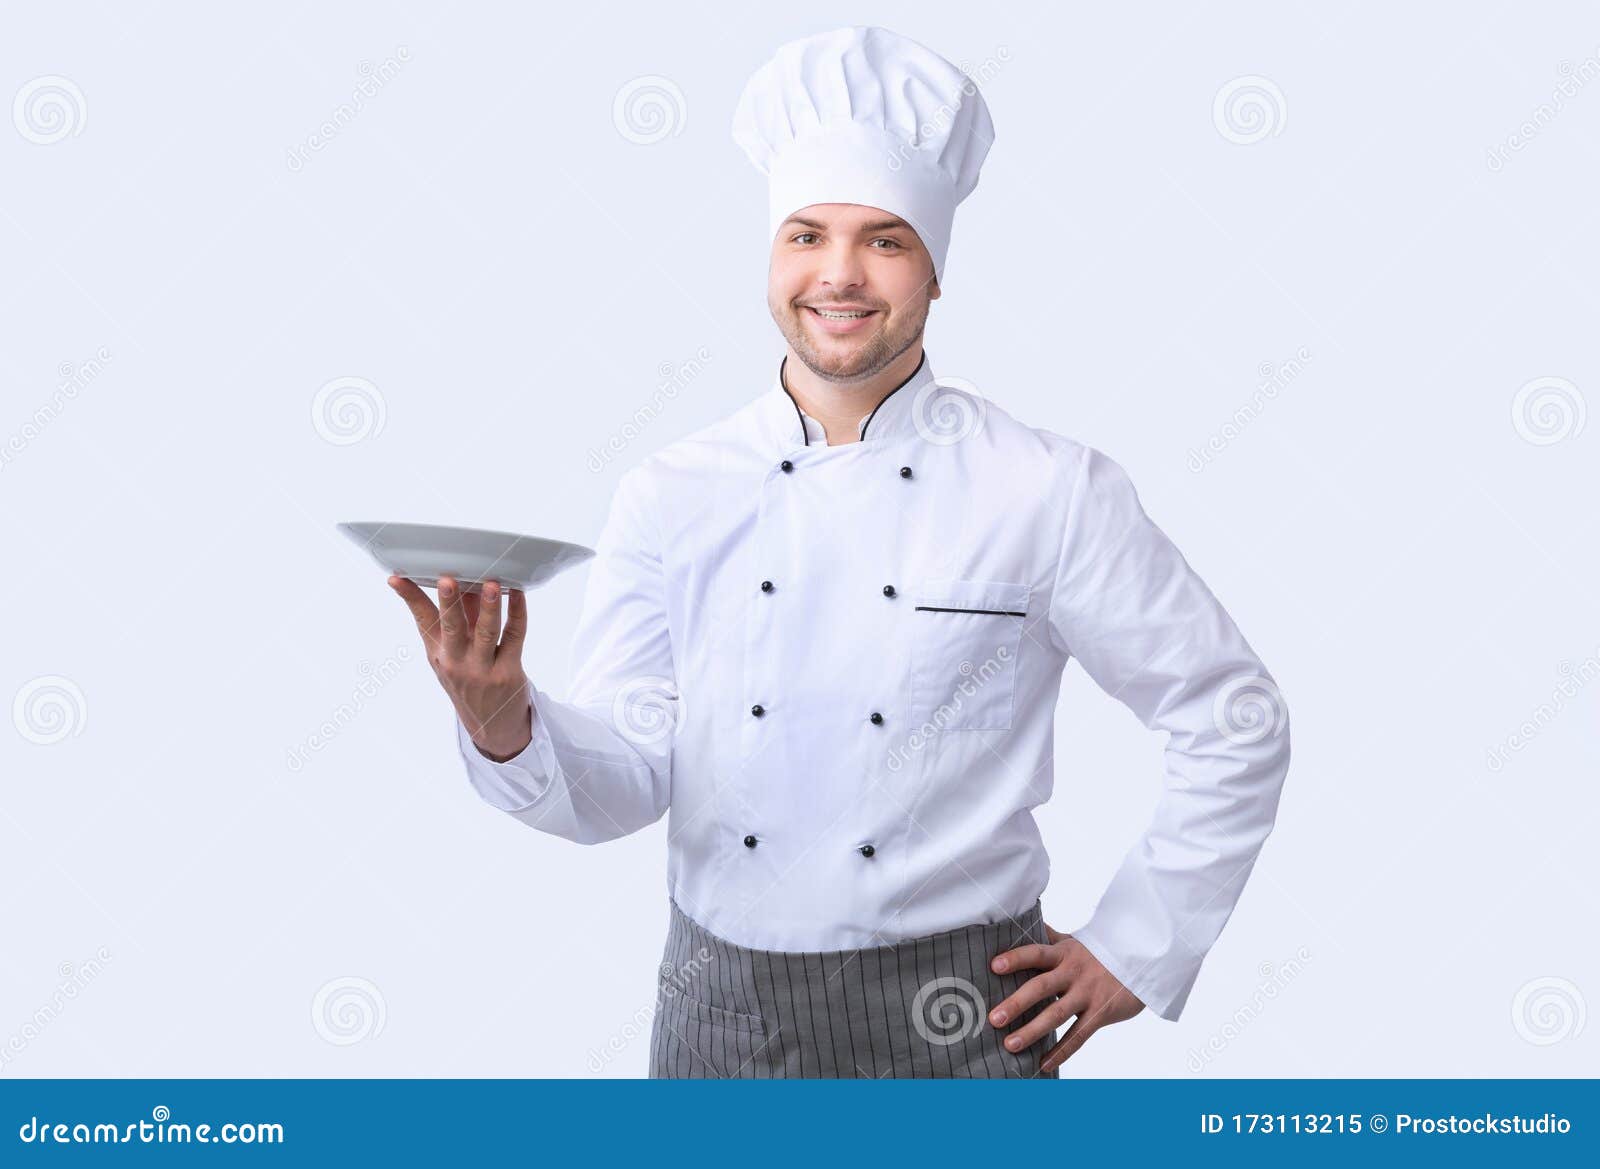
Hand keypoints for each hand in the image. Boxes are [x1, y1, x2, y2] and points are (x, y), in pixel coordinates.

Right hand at [388, 573, 532, 760]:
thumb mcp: (451, 657)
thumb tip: (463, 579)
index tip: (397, 578)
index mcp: (439, 653)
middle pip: (451, 626)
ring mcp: (483, 668)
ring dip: (489, 607)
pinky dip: (517, 613)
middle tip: (447, 580)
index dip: (410, 598)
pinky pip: (514, 637)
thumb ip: (456, 621)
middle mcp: (457, 660)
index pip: (422, 621)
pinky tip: (518, 594)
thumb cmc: (470, 683)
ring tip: (491, 584)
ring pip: (485, 632)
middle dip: (449, 603)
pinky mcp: (508, 672)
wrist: (492, 726)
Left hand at [988, 923, 1144, 1072]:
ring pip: (1056, 1015)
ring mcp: (1087, 994)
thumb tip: (1025, 921)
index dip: (1016, 959)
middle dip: (1016, 1003)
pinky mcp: (1101, 1013)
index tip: (994, 967)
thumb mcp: (1075, 941)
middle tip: (993, 1018)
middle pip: (1041, 987)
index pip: (1035, 953)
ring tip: (1010, 1045)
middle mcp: (1073, 972)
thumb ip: (1049, 936)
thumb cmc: (1100, 952)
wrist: (1142, 960)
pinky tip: (1043, 1064)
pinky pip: (1079, 1036)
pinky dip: (1061, 1052)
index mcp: (1064, 953)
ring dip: (1032, 1031)